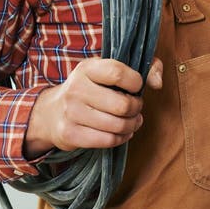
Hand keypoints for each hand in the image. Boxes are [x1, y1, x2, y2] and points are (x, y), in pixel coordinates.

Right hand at [24, 56, 162, 159]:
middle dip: (136, 108)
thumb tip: (158, 83)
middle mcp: (77, 88)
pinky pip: (108, 141)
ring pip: (117, 125)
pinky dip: (121, 139)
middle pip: (122, 105)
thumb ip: (144, 67)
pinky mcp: (70, 134)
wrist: (51, 113)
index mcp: (87, 68)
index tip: (135, 87)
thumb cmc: (91, 88)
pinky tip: (122, 133)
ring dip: (131, 125)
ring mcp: (71, 112)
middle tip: (135, 108)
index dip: (135, 82)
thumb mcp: (109, 70)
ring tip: (132, 121)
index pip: (117, 72)